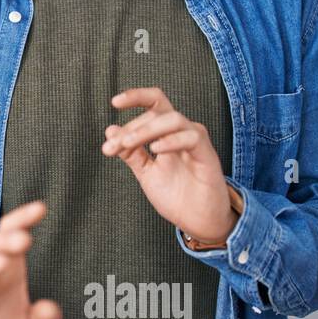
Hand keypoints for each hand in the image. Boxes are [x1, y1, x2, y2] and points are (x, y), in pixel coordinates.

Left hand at [101, 87, 238, 242]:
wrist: (198, 221)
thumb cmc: (176, 196)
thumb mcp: (145, 172)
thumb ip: (130, 152)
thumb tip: (110, 130)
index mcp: (166, 134)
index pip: (154, 105)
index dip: (136, 97)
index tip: (114, 102)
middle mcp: (181, 133)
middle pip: (157, 113)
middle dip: (131, 128)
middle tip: (113, 146)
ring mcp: (196, 142)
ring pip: (173, 119)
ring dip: (146, 129)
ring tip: (128, 144)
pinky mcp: (207, 155)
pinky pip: (192, 137)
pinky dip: (171, 140)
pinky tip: (155, 149)